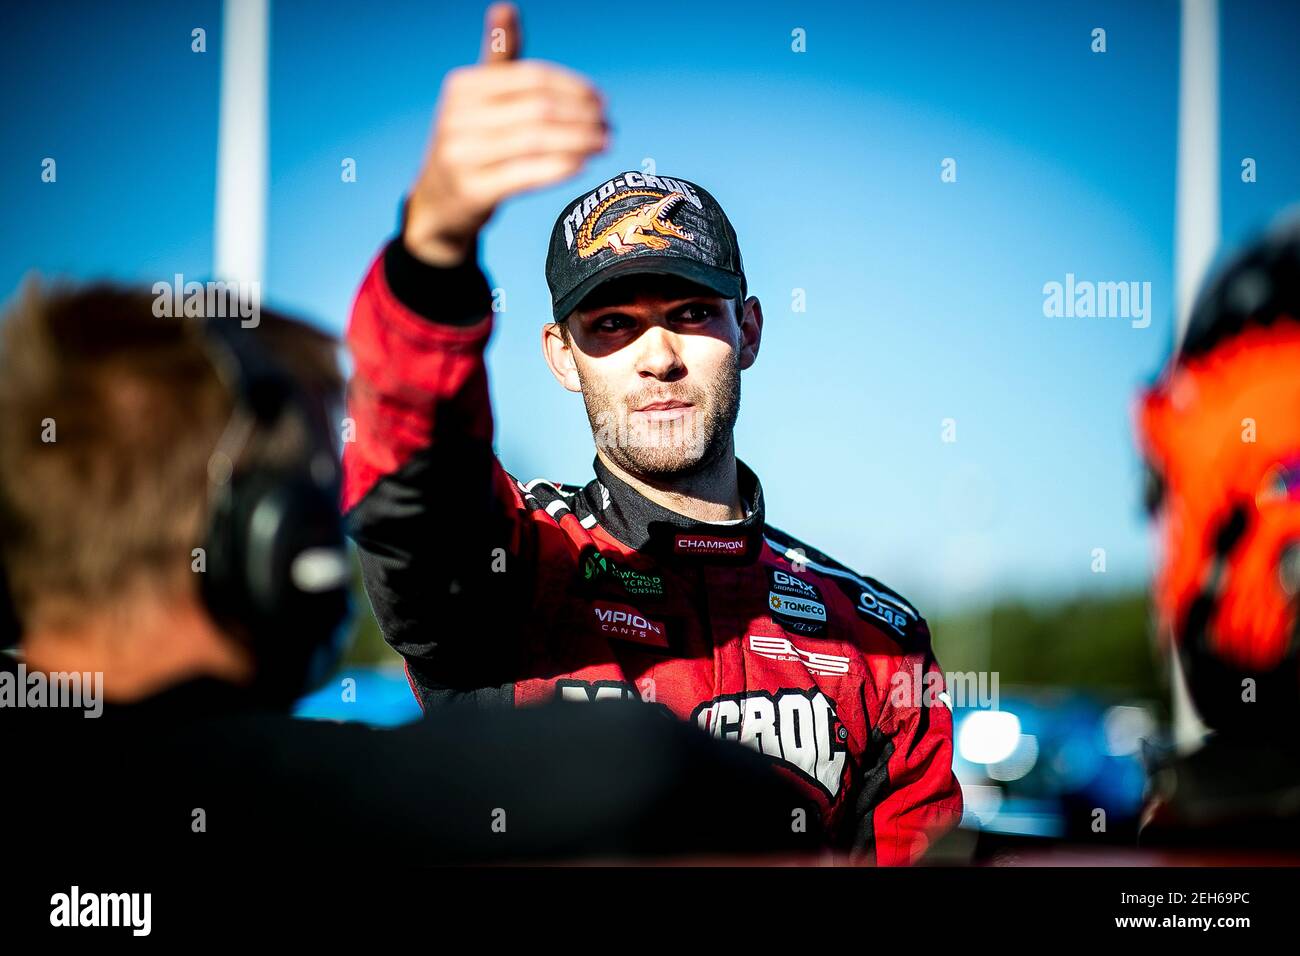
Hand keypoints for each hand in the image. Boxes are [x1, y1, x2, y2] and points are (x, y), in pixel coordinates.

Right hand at [403, 2, 608, 265]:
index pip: (531, 77)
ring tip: (604, 144)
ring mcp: (462, 155)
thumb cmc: (470, 144)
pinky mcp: (472, 190)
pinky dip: (560, 167)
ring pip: (537, 140)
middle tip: (609, 126)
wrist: (438, 204)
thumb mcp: (478, 100)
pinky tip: (583, 164)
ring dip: (580, 141)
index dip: (572, 87)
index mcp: (462, 86)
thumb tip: (506, 6)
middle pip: (538, 108)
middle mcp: (457, 117)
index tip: (601, 100)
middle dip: (582, 116)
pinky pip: (526, 174)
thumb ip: (500, 59)